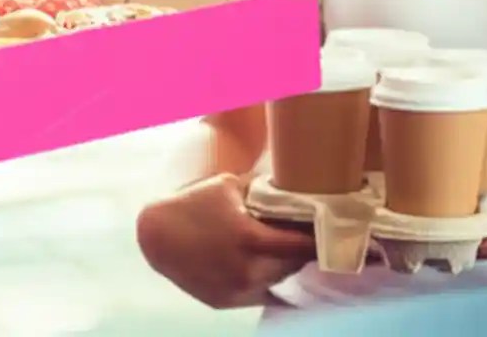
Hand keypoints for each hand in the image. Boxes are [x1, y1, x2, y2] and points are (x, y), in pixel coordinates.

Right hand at [136, 173, 317, 308]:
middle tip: (307, 235)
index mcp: (251, 239)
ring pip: (279, 281)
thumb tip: (293, 189)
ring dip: (285, 266)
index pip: (304, 246)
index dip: (320, 238)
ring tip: (283, 248)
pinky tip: (267, 264)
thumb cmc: (193, 204)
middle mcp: (247, 270)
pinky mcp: (227, 302)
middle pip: (294, 265)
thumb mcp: (229, 185)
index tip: (331, 230)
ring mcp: (237, 290)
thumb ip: (262, 191)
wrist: (155, 235)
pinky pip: (261, 293)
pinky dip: (266, 280)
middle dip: (302, 250)